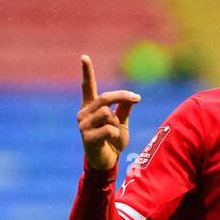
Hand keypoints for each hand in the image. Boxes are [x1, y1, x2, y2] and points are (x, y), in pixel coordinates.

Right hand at [78, 54, 140, 171]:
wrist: (106, 162)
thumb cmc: (113, 141)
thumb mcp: (122, 122)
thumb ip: (125, 109)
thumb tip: (133, 97)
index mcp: (91, 107)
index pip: (88, 87)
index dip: (87, 72)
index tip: (84, 57)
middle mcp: (84, 113)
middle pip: (105, 98)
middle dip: (123, 96)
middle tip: (137, 98)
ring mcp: (83, 125)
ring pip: (107, 113)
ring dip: (116, 123)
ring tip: (113, 133)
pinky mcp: (87, 137)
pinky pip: (108, 128)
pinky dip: (115, 134)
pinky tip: (111, 141)